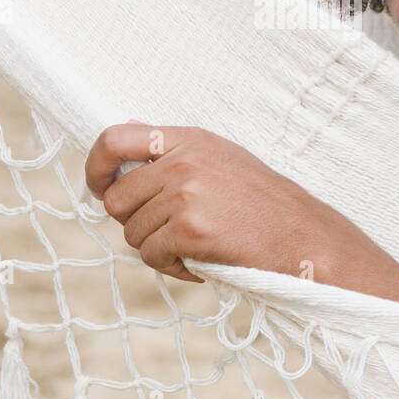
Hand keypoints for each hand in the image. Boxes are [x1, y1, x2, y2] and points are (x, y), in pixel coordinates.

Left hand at [83, 121, 331, 283]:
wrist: (304, 236)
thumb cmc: (262, 202)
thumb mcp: (219, 157)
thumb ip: (171, 148)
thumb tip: (123, 130)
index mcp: (187, 139)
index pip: (114, 138)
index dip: (95, 166)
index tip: (100, 188)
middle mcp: (183, 161)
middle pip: (116, 199)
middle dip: (133, 223)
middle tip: (167, 232)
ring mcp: (186, 194)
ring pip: (131, 233)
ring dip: (156, 249)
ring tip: (192, 248)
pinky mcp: (191, 229)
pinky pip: (151, 256)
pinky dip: (170, 267)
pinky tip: (199, 264)